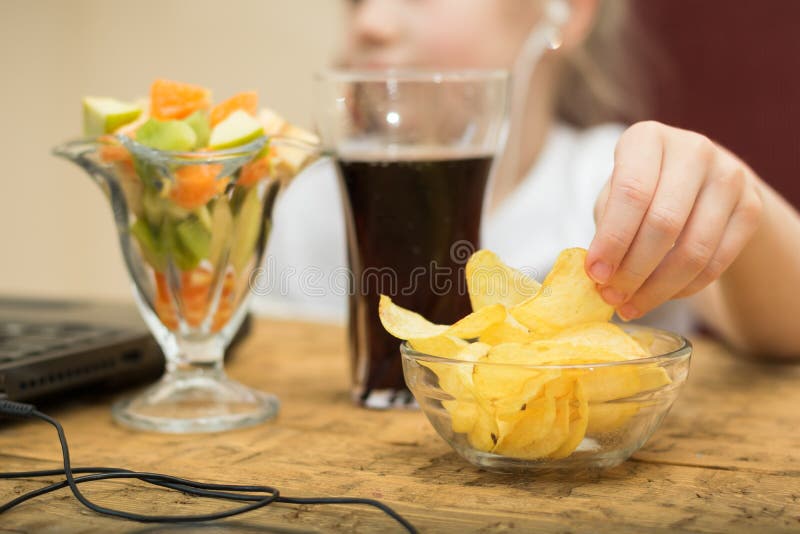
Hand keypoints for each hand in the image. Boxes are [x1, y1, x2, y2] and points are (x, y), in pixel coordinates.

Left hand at [586, 121, 762, 319]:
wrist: (701, 179)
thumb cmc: (643, 187)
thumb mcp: (615, 194)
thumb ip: (606, 226)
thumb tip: (599, 274)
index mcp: (647, 138)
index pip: (631, 192)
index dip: (612, 239)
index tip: (596, 274)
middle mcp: (693, 150)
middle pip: (664, 223)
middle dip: (633, 270)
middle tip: (611, 297)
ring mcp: (728, 177)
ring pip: (694, 249)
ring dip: (657, 288)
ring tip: (631, 305)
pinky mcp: (751, 207)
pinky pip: (716, 262)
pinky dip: (683, 288)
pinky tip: (660, 295)